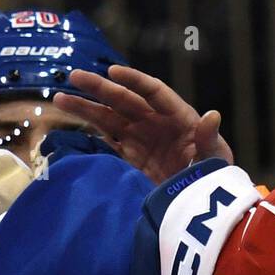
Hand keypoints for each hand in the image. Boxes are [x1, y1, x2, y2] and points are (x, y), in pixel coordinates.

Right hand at [55, 64, 232, 183]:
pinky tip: (68, 130)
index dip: (133, 81)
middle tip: (74, 76)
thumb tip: (212, 116)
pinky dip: (89, 138)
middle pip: (123, 101)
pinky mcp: (128, 159)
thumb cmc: (212, 173)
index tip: (112, 73)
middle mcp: (152, 122)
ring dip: (85, 108)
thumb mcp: (215, 157)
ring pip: (108, 119)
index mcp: (175, 116)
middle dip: (99, 89)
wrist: (201, 201)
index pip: (152, 91)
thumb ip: (209, 139)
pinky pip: (105, 144)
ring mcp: (138, 140)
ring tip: (59, 98)